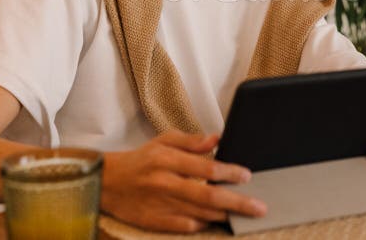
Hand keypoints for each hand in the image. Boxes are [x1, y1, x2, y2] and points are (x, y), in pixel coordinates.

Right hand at [101, 131, 266, 232]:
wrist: (107, 182)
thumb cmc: (141, 159)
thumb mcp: (164, 141)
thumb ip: (191, 141)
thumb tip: (217, 139)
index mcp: (167, 159)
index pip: (205, 168)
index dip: (229, 173)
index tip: (247, 176)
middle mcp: (164, 183)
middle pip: (207, 196)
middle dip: (237, 202)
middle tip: (258, 207)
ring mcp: (159, 205)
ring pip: (199, 214)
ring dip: (224, 216)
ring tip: (243, 215)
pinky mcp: (153, 221)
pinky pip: (184, 226)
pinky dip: (201, 225)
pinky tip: (215, 221)